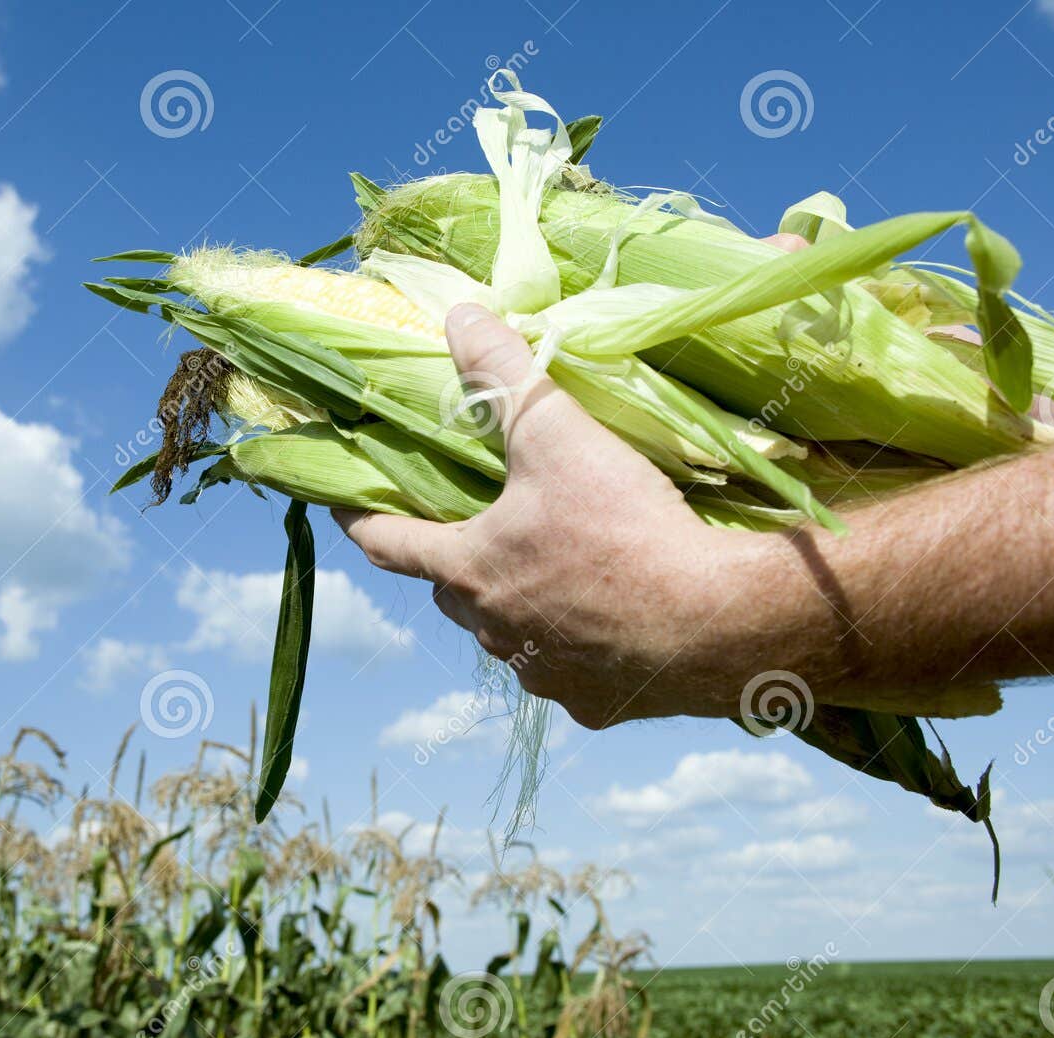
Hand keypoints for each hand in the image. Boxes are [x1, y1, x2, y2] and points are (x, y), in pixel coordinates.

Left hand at [334, 303, 770, 728]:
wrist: (715, 624)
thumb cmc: (623, 530)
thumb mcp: (558, 435)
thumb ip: (503, 375)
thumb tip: (458, 316)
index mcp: (471, 569)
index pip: (390, 542)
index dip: (360, 519)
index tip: (339, 508)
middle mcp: (495, 631)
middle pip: (453, 592)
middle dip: (456, 563)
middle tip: (474, 533)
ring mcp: (543, 676)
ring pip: (511, 636)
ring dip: (518, 607)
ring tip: (554, 575)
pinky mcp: (594, 706)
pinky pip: (571, 673)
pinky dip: (579, 647)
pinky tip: (612, 625)